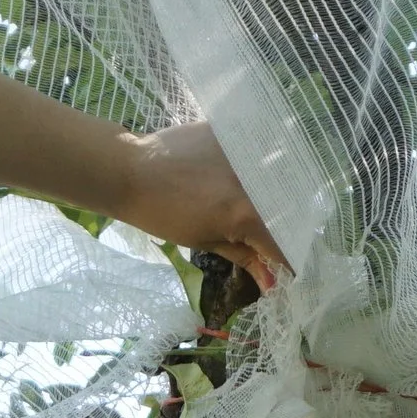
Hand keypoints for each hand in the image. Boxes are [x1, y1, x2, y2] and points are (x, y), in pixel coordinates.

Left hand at [116, 122, 285, 289]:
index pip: (281, 245)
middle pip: (285, 211)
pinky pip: (257, 151)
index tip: (282, 269)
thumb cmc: (162, 215)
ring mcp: (245, 154)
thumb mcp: (204, 241)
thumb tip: (270, 283)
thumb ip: (243, 256)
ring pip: (275, 179)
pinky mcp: (232, 134)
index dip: (285, 262)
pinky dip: (258, 164)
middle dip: (283, 229)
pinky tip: (246, 171)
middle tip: (267, 236)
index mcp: (247, 216)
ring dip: (274, 196)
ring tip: (259, 204)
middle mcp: (254, 183)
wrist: (131, 171)